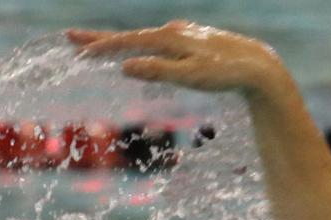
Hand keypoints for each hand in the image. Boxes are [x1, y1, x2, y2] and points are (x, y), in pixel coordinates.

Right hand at [67, 22, 290, 98]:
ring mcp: (184, 34)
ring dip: (122, 43)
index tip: (76, 50)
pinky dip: (144, 47)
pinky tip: (145, 51)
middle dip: (102, 39)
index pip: (126, 42)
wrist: (258, 66)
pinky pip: (161, 44)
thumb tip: (125, 66)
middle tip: (72, 39)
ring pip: (146, 39)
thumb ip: (158, 72)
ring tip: (100, 48)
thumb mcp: (191, 77)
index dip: (100, 46)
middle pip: (131, 36)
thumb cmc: (225, 75)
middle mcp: (174, 31)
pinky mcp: (194, 40)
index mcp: (169, 39)